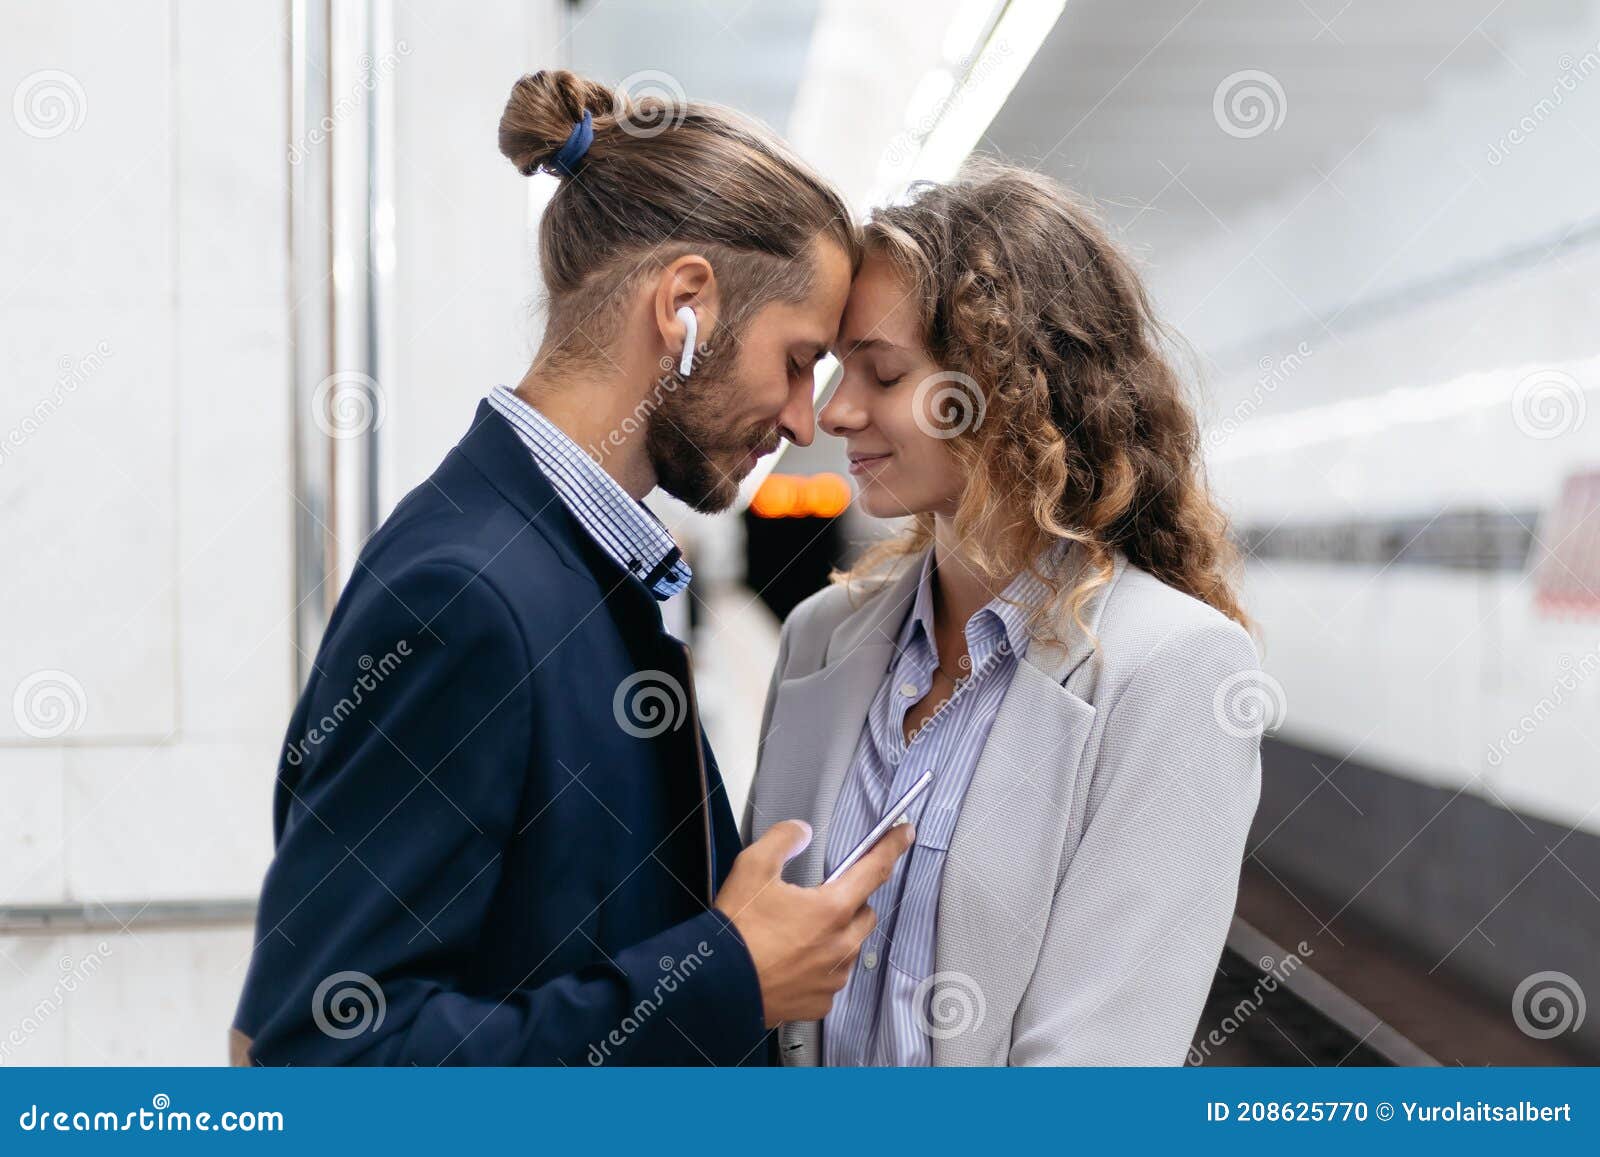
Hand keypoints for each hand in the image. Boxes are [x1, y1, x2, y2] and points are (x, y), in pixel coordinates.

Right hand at [714, 818, 913, 1027]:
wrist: (715, 986)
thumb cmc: (736, 931)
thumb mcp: (753, 867)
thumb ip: (783, 840)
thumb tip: (801, 832)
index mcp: (831, 909)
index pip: (874, 869)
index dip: (892, 847)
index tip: (904, 834)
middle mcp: (840, 945)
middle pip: (865, 912)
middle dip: (849, 902)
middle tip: (816, 900)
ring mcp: (833, 978)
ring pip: (850, 946)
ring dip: (835, 936)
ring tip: (796, 934)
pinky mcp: (820, 1002)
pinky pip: (832, 978)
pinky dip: (820, 967)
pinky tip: (792, 961)